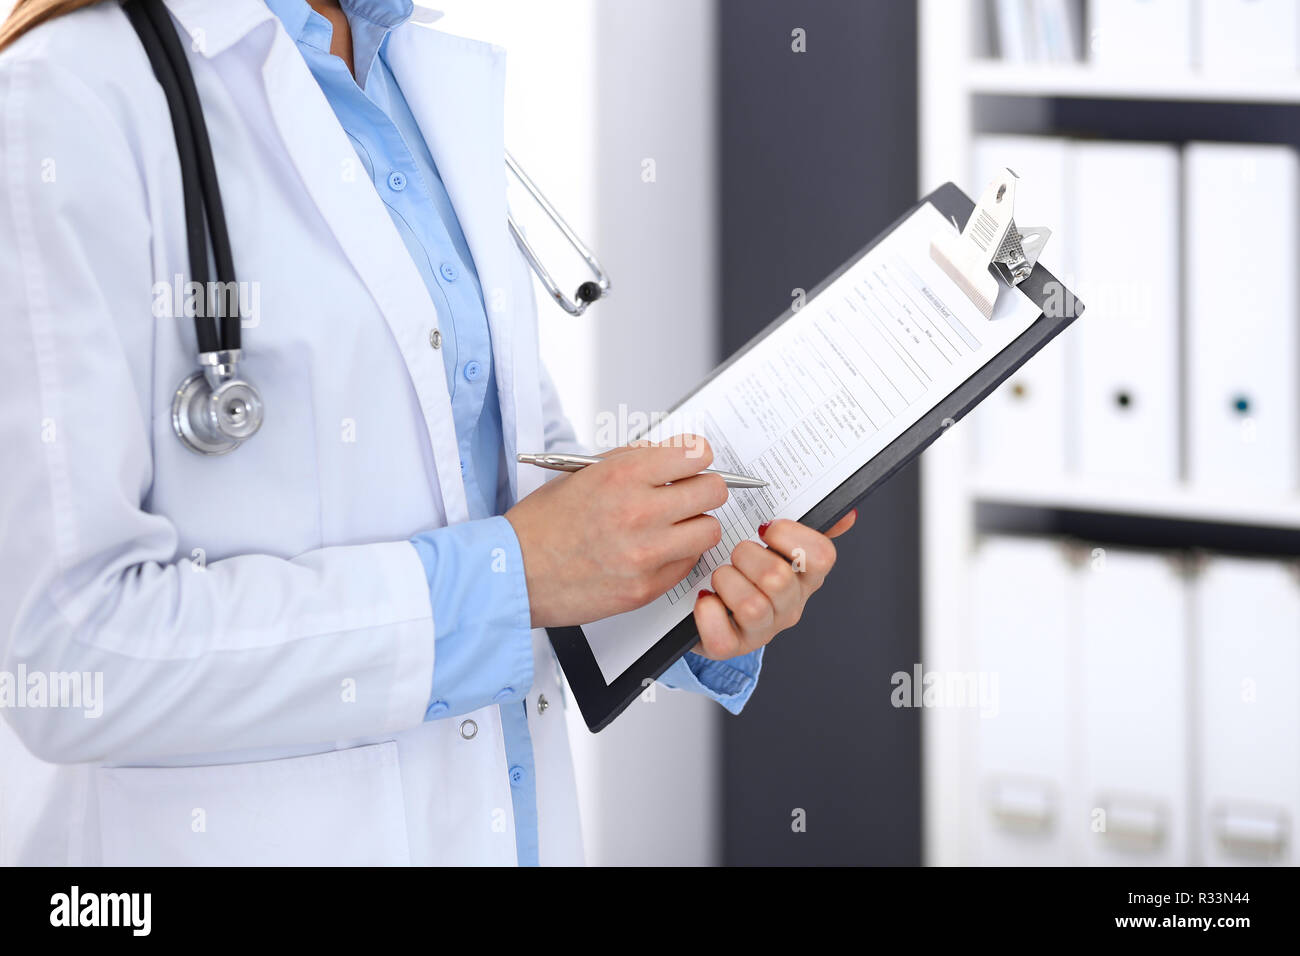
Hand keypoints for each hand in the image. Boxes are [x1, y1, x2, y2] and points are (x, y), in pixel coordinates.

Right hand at [505, 436, 726, 627]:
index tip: (693, 464)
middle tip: (690, 494)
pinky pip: (689, 564)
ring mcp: (647, 553)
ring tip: (672, 526)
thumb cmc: (542, 525)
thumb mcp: (581, 473)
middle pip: (714, 491)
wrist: (515, 574)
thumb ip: (631, 460)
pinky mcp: (647, 587)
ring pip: (709, 530)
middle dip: (704, 489)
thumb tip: (670, 454)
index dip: (697, 457)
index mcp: (623, 476)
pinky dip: (679, 555)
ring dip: (695, 525)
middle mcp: (639, 512)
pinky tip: (654, 552)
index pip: (696, 455)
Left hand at [692, 512, 857, 659]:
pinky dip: (707, 612)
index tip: (765, 528)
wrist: (711, 611)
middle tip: (735, 554)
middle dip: (746, 556)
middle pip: (778, 578)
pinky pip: (721, 634)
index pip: (821, 556)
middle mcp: (789, 607)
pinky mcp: (731, 647)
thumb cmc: (746, 573)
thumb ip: (809, 529)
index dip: (790, 535)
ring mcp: (762, 630)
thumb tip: (848, 515)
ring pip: (751, 605)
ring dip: (726, 581)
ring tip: (720, 578)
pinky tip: (705, 599)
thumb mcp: (776, 547)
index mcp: (806, 578)